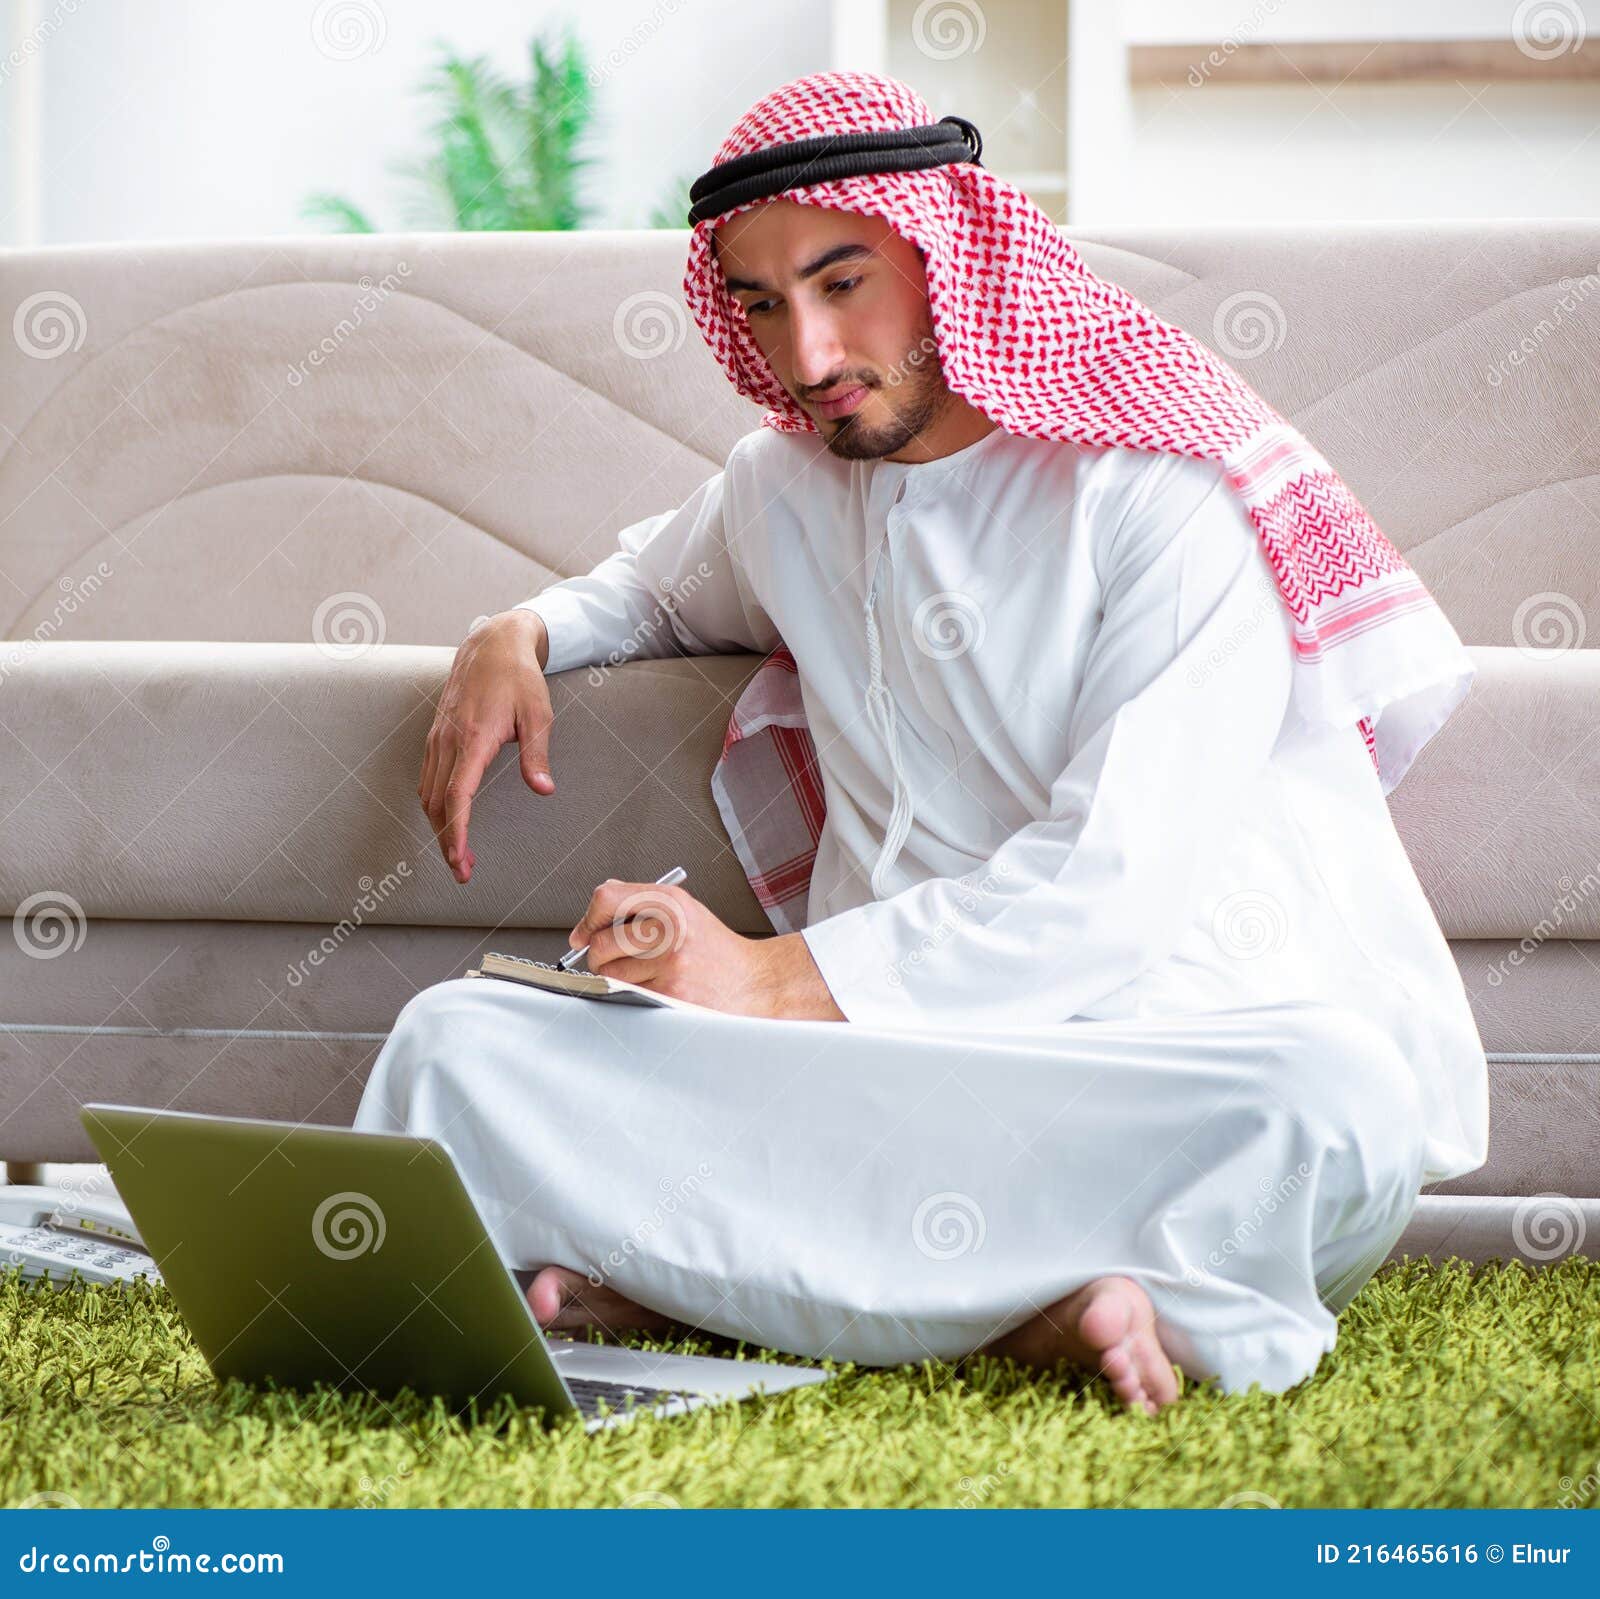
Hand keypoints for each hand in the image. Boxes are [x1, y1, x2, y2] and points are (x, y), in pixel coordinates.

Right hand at [420, 609, 552, 883]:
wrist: (491, 645)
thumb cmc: (519, 679)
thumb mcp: (539, 714)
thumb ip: (538, 754)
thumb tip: (543, 789)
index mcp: (474, 738)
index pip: (458, 796)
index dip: (456, 833)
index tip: (459, 861)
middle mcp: (448, 740)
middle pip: (437, 803)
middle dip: (446, 841)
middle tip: (462, 872)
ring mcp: (437, 738)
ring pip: (428, 793)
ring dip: (439, 827)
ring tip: (458, 854)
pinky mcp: (436, 736)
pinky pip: (427, 778)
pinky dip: (434, 805)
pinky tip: (447, 820)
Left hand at [572, 879, 846, 1020]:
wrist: (754, 982)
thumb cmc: (714, 948)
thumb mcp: (682, 909)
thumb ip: (637, 902)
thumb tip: (590, 918)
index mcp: (670, 903)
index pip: (606, 899)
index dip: (589, 918)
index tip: (585, 932)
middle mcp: (670, 930)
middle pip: (600, 942)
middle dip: (598, 954)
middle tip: (613, 958)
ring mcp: (669, 966)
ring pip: (609, 974)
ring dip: (614, 978)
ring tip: (641, 974)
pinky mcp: (669, 996)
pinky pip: (626, 996)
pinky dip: (630, 996)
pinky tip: (652, 989)